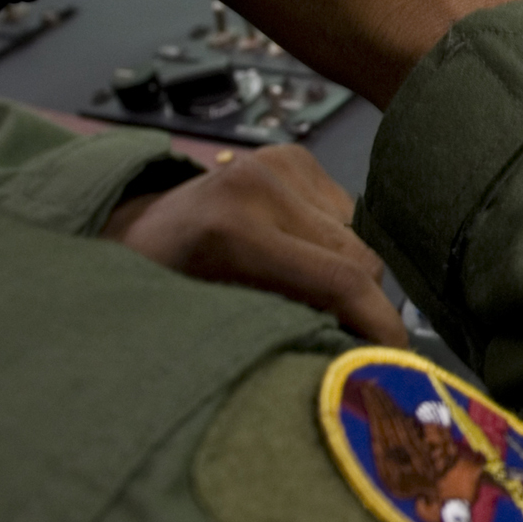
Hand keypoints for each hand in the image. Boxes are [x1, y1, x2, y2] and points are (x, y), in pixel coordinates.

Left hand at [102, 146, 408, 345]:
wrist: (126, 236)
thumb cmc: (157, 295)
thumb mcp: (211, 328)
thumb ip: (284, 338)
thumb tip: (360, 366)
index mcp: (237, 230)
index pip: (346, 280)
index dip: (381, 327)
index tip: (395, 363)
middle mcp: (263, 182)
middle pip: (362, 258)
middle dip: (363, 307)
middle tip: (348, 344)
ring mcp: (279, 161)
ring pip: (359, 235)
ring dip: (346, 272)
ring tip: (306, 296)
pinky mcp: (291, 155)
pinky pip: (345, 212)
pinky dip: (333, 243)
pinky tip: (298, 258)